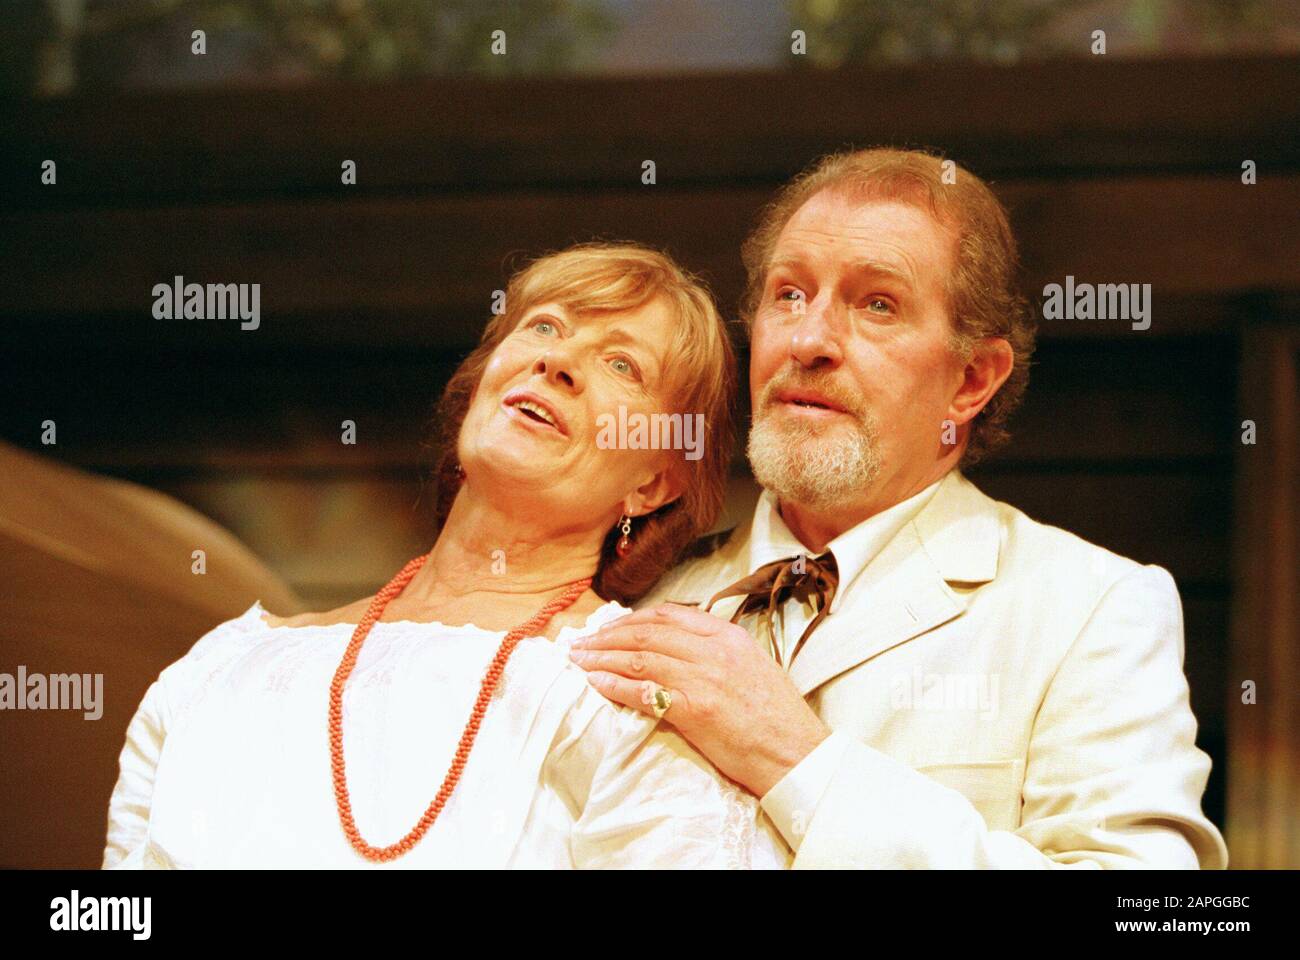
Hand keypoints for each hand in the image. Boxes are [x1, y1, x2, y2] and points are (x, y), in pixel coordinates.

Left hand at [568, 603, 830, 796]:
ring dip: (601, 658)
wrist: (796, 754)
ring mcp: (703, 678)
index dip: (631, 619)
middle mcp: (714, 651)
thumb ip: (717, 652)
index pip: (669, 615)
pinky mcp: (694, 709)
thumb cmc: (776, 718)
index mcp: (728, 636)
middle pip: (647, 633)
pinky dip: (612, 685)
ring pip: (639, 658)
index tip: (608, 627)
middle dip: (607, 636)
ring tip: (578, 660)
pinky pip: (642, 691)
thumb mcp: (752, 667)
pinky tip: (594, 684)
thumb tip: (678, 649)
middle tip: (580, 643)